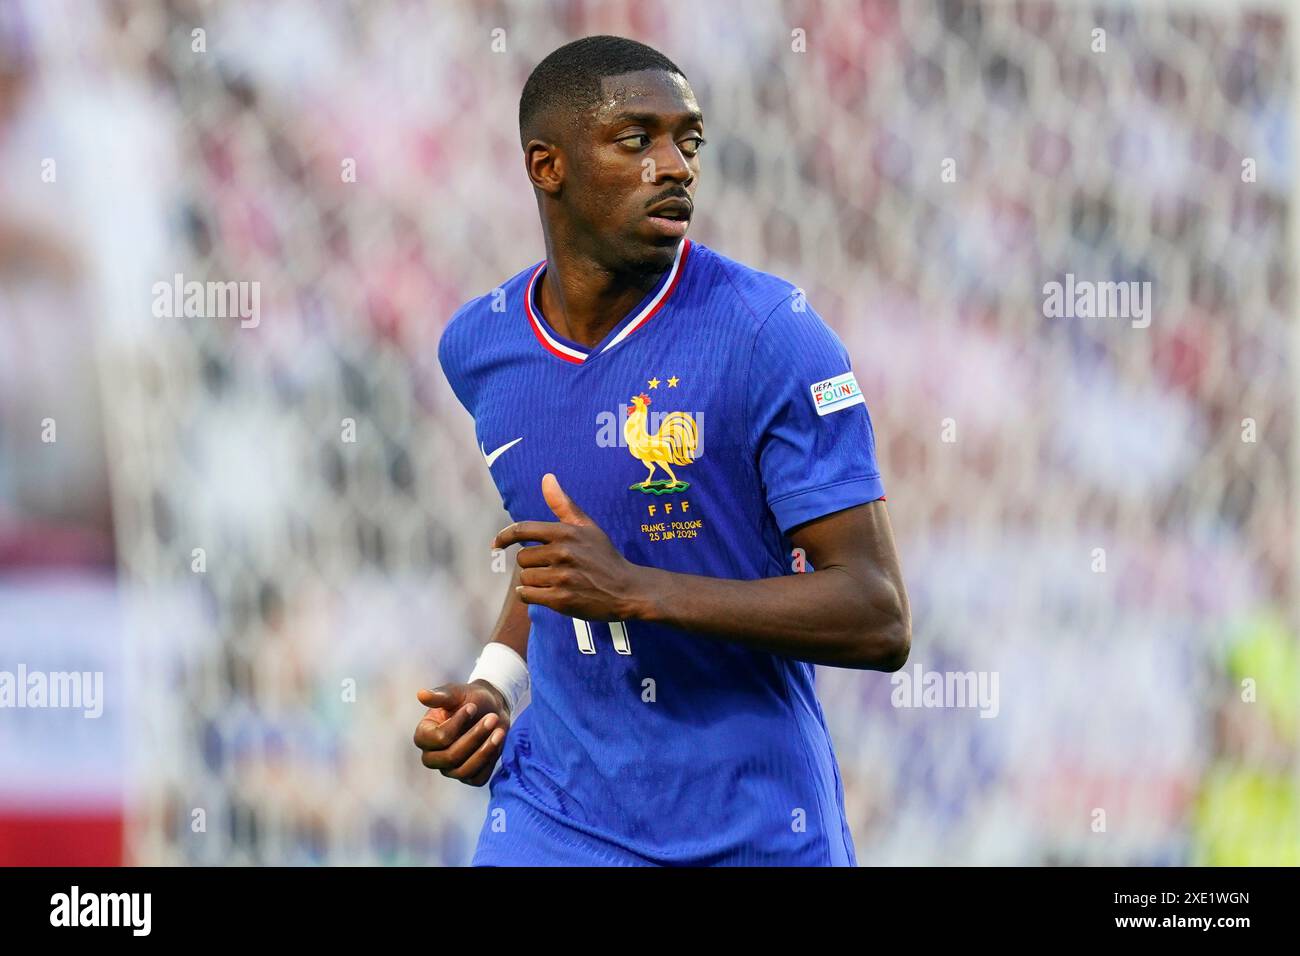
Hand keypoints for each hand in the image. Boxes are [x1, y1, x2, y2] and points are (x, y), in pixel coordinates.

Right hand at [413, 681, 510, 786]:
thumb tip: (421, 694)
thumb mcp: (456, 693)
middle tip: (492, 717)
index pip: (436, 739)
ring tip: (500, 730)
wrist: (491, 708)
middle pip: (450, 758)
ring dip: (485, 750)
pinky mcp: (468, 776)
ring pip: (464, 770)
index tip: (472, 707)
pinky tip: (498, 741)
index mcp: (424, 735)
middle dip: (473, 738)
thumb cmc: (469, 699)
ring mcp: (450, 769)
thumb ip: (440, 696)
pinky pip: (478, 778)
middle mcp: (432, 756)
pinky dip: (490, 761)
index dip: (456, 724)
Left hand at [492, 473, 648, 621]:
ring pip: (525, 578)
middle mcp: (562, 553)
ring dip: (533, 582)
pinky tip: (543, 594)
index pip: (523, 530)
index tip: (496, 545)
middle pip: (522, 558)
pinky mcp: (560, 599)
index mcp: (565, 532)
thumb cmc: (605, 557)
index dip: (504, 537)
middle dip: (532, 564)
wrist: (627, 590)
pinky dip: (530, 595)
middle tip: (551, 568)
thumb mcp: (588, 527)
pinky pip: (527, 595)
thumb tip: (547, 478)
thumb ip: (564, 504)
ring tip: (553, 582)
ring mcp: (561, 577)